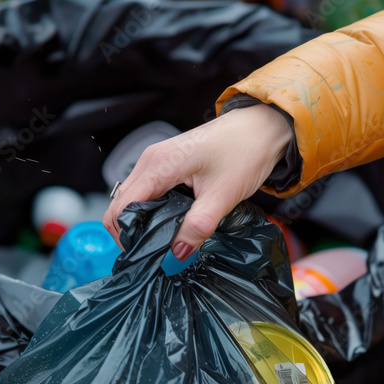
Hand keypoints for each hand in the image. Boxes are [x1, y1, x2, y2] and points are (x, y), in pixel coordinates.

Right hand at [103, 104, 292, 259]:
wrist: (262, 128)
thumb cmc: (245, 152)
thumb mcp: (222, 196)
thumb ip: (197, 227)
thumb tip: (177, 254)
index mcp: (158, 165)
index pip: (121, 207)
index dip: (126, 236)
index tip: (143, 255)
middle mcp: (151, 160)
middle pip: (122, 204)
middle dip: (133, 231)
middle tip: (156, 253)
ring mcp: (157, 159)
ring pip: (134, 198)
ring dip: (144, 221)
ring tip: (165, 240)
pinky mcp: (167, 163)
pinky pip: (148, 191)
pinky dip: (154, 209)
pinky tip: (173, 222)